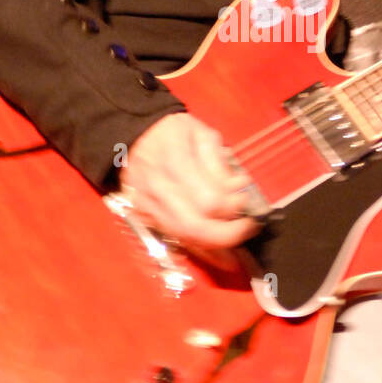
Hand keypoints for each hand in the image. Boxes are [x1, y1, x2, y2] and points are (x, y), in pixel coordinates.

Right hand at [118, 113, 261, 271]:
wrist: (133, 135)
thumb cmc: (172, 133)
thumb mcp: (201, 134)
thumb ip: (220, 163)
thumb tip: (237, 188)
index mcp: (174, 162)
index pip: (208, 200)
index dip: (232, 206)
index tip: (245, 200)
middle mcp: (158, 189)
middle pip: (194, 227)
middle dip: (227, 235)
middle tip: (248, 229)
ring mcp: (149, 207)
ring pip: (184, 237)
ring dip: (215, 247)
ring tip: (236, 243)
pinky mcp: (146, 218)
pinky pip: (175, 238)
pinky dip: (198, 247)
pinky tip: (217, 250)